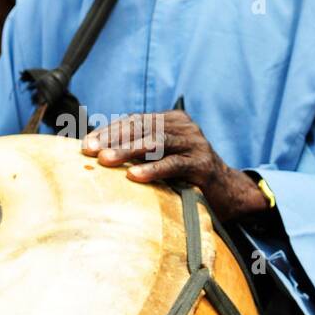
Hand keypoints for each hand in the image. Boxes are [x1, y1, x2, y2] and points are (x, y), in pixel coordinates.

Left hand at [80, 110, 267, 223]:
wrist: (229, 194)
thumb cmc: (188, 178)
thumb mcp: (163, 158)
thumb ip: (140, 151)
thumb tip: (99, 154)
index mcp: (173, 120)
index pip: (135, 120)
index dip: (109, 131)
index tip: (85, 144)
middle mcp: (185, 127)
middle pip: (143, 128)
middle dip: (113, 139)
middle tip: (90, 151)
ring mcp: (196, 143)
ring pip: (156, 142)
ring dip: (127, 151)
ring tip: (105, 161)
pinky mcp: (203, 164)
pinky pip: (174, 164)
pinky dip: (152, 170)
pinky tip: (133, 177)